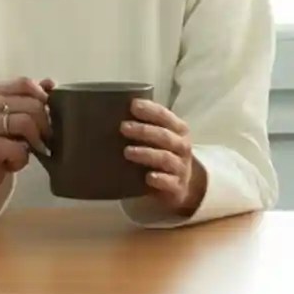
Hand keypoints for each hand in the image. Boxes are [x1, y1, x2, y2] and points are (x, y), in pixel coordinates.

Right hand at [0, 77, 54, 200]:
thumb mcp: (17, 116)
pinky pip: (18, 148)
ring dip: (35, 141)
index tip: (47, 114)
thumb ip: (32, 97)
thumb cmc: (2, 141)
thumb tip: (50, 83)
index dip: (43, 98)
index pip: (24, 83)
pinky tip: (15, 162)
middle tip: (43, 138)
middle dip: (44, 124)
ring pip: (26, 123)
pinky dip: (23, 159)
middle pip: (31, 104)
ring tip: (30, 150)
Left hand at [121, 99, 206, 215]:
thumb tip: (111, 113)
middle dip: (144, 131)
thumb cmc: (162, 154)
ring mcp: (181, 168)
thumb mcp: (158, 138)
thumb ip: (144, 126)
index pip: (166, 116)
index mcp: (178, 130)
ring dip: (147, 153)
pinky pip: (170, 183)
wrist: (180, 185)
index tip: (133, 105)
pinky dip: (160, 179)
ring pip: (166, 158)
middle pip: (165, 136)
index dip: (150, 110)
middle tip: (123, 127)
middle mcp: (182, 147)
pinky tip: (148, 177)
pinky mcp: (177, 188)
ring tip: (127, 151)